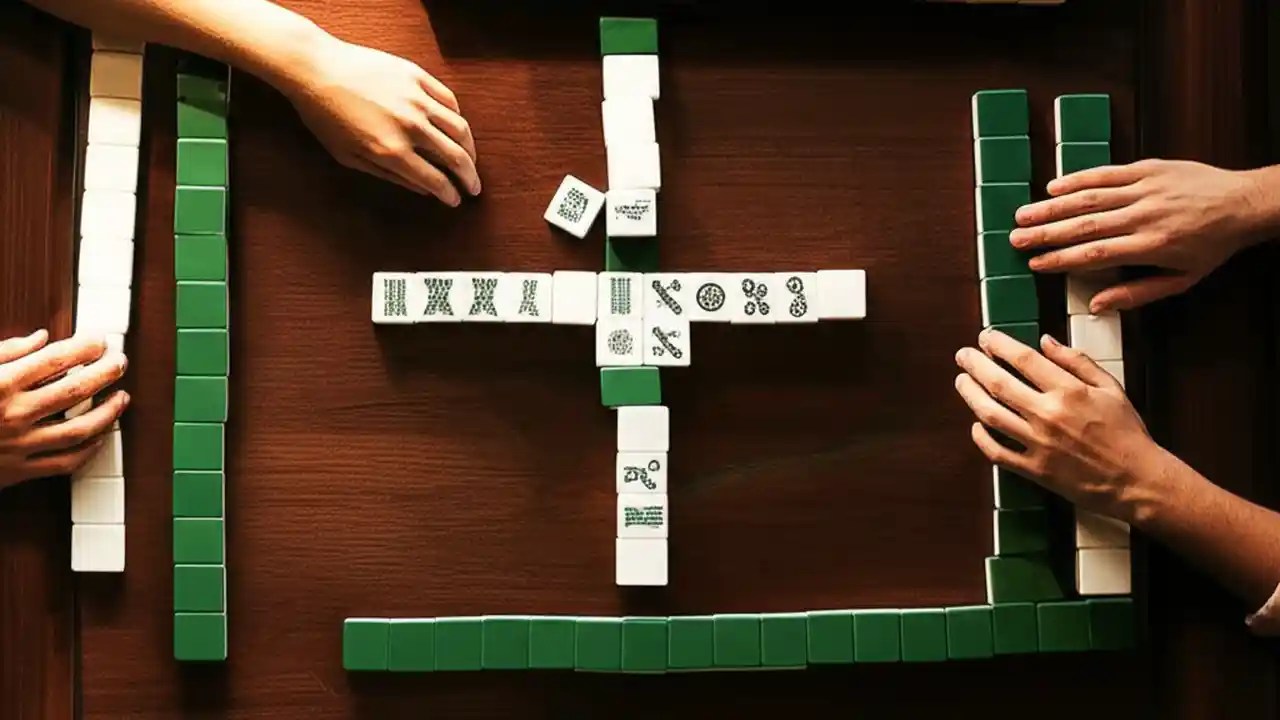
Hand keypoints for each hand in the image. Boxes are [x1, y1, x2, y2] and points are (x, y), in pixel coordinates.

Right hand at [0, 330, 128, 489]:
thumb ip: (4, 352)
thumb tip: (42, 338)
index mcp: (0, 383)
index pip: (57, 359)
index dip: (86, 346)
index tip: (100, 339)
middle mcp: (13, 414)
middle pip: (76, 390)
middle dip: (107, 372)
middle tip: (121, 361)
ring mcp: (19, 445)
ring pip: (80, 429)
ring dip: (108, 412)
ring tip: (123, 397)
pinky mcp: (18, 471)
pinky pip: (65, 462)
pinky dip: (90, 449)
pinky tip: (102, 436)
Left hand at [282, 36, 480, 205]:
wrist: (314, 69)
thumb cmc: (325, 115)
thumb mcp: (349, 156)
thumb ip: (389, 175)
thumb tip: (421, 188)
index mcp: (392, 151)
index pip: (435, 180)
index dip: (449, 194)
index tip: (454, 200)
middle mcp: (410, 126)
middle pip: (456, 157)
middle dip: (469, 177)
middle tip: (473, 186)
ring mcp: (417, 99)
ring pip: (460, 128)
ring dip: (471, 148)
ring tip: (471, 158)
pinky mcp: (417, 76)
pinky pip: (449, 100)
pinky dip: (457, 116)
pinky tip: (455, 127)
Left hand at [953, 328, 1163, 521]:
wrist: (1137, 480)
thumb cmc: (1126, 433)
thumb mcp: (1110, 387)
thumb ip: (1076, 361)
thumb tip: (1046, 341)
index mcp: (1069, 391)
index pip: (1023, 359)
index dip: (999, 344)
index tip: (985, 337)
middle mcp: (1049, 415)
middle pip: (999, 383)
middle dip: (975, 365)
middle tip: (962, 355)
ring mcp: (1038, 444)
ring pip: (990, 415)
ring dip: (970, 395)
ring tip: (961, 382)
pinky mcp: (1034, 470)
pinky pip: (997, 452)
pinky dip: (981, 438)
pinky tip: (976, 425)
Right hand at [1008, 159, 1266, 311]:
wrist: (1244, 203)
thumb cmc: (1212, 245)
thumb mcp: (1181, 280)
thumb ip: (1137, 293)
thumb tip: (1096, 304)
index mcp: (1150, 246)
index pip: (1095, 254)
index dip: (1061, 259)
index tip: (1036, 264)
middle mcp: (1143, 216)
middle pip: (1084, 226)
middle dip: (1045, 234)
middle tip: (1016, 241)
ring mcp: (1144, 189)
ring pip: (1089, 198)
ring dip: (1052, 207)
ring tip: (1023, 215)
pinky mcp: (1148, 168)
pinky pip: (1107, 173)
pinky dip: (1078, 179)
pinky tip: (1054, 187)